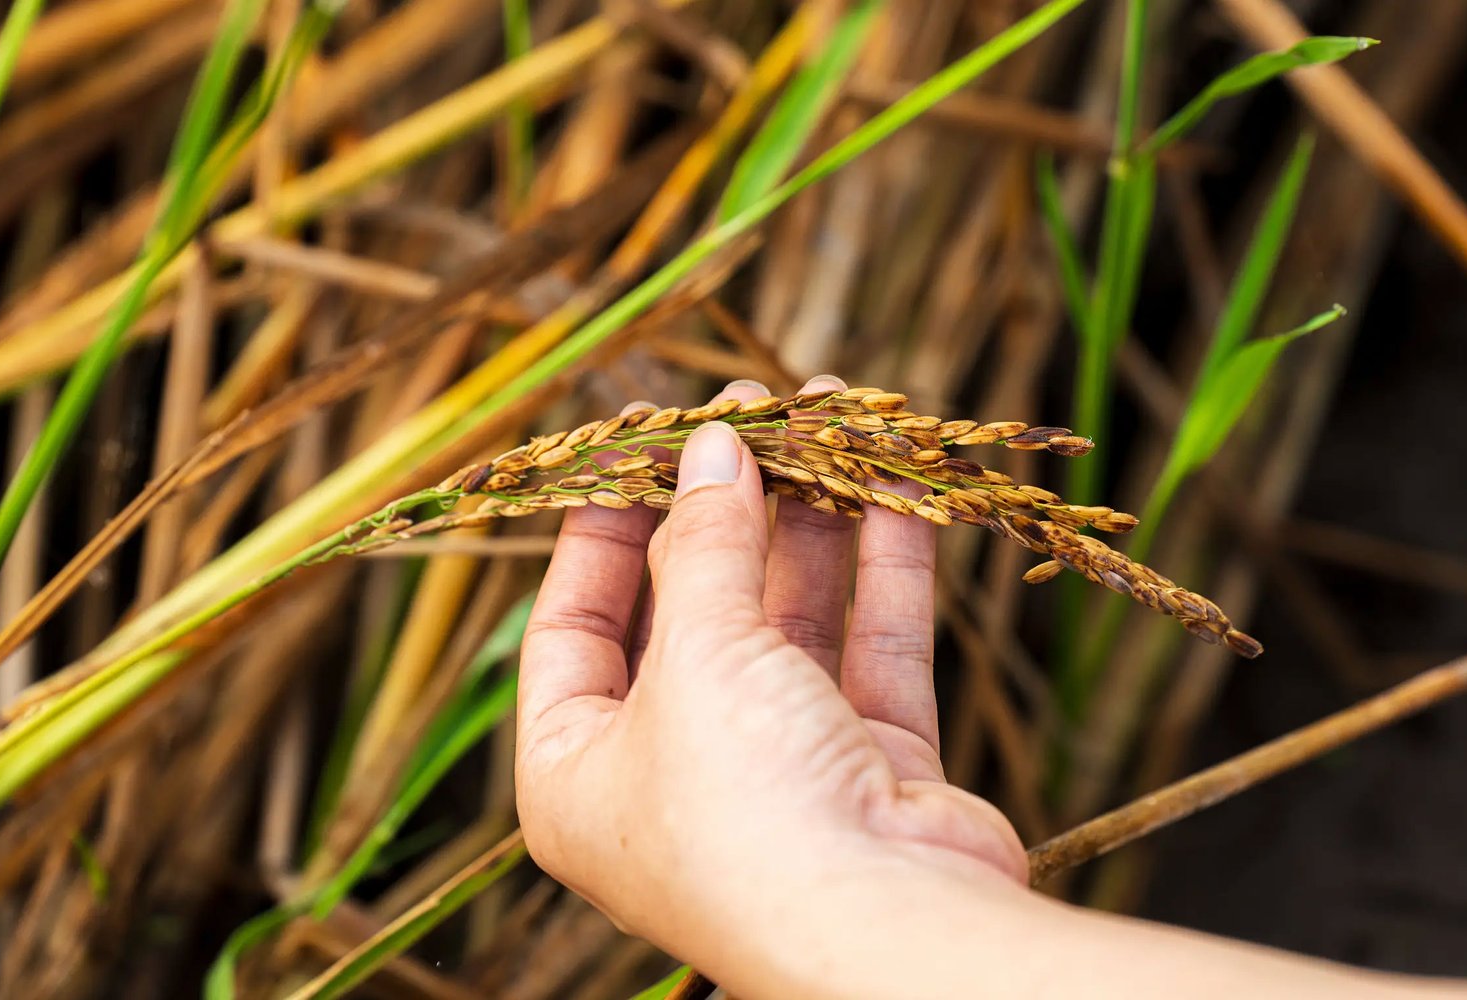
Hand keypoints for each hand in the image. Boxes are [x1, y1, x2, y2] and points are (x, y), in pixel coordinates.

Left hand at [515, 375, 1026, 996]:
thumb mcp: (697, 654)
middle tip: (752, 416)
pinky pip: (872, 651)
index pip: (572, 628)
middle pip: (691, 613)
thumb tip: (713, 446)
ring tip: (828, 423)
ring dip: (811, 525)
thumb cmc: (744, 806)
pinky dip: (884, 573)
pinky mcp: (873, 771)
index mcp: (580, 773)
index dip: (601, 530)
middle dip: (724, 510)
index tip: (637, 446)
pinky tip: (894, 490)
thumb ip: (704, 544)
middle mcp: (674, 774)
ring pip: (790, 624)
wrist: (889, 935)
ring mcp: (779, 774)